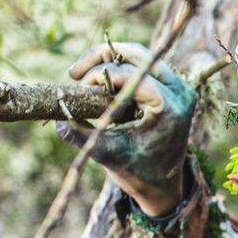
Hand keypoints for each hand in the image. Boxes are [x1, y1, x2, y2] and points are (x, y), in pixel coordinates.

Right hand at [58, 43, 196, 215]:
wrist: (163, 184)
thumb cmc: (138, 173)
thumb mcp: (108, 155)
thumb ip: (83, 138)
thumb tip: (57, 123)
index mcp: (170, 109)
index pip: (132, 75)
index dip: (100, 74)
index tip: (76, 85)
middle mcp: (180, 92)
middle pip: (138, 54)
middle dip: (101, 57)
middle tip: (74, 73)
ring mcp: (179, 87)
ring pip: (140, 54)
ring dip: (108, 58)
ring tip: (81, 75)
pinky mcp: (173, 86)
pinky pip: (144, 64)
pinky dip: (119, 66)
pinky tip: (97, 79)